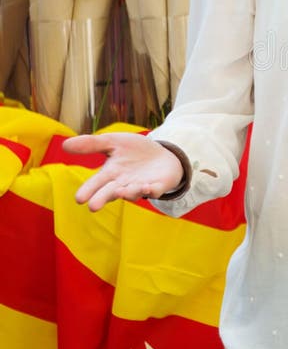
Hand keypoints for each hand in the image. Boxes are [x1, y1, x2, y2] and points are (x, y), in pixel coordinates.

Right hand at [64, 132, 184, 211]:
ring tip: (121, 192)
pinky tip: (148, 188)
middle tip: (93, 206)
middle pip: (110, 193)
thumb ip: (92, 144)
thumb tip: (64, 144)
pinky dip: (151, 190)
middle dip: (102, 199)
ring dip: (128, 193)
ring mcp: (141, 186)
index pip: (96, 183)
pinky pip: (155, 191)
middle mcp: (123, 184)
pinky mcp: (158, 186)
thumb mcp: (113, 142)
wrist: (163, 154)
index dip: (88, 190)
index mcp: (110, 173)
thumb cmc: (134, 151)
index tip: (79, 198)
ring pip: (132, 193)